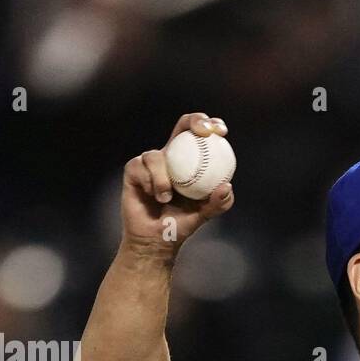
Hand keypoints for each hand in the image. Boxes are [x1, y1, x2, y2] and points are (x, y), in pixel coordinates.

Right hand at [120, 112, 234, 256]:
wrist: (155, 240)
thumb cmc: (180, 225)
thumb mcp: (203, 215)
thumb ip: (218, 203)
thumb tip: (226, 186)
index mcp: (189, 162)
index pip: (200, 137)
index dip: (211, 126)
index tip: (221, 132)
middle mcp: (170, 157)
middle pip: (182, 126)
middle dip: (195, 121)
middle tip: (204, 132)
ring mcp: (150, 162)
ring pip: (156, 155)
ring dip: (163, 178)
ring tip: (165, 198)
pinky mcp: (133, 169)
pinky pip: (140, 167)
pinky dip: (149, 183)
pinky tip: (152, 196)